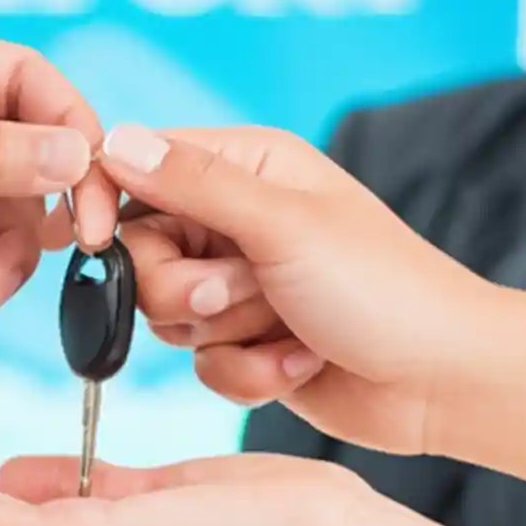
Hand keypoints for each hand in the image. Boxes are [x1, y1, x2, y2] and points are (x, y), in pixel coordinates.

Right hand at [95, 124, 496, 454]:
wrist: (438, 383)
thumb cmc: (383, 290)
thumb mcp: (282, 225)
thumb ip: (194, 185)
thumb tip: (116, 143)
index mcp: (245, 169)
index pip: (137, 166)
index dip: (101, 200)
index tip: (87, 239)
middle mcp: (232, 222)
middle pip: (138, 253)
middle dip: (184, 289)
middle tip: (241, 292)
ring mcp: (234, 284)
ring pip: (163, 314)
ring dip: (224, 333)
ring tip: (285, 326)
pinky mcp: (239, 341)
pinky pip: (197, 362)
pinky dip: (245, 372)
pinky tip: (298, 361)